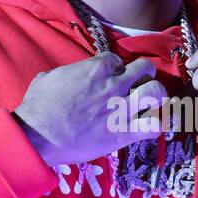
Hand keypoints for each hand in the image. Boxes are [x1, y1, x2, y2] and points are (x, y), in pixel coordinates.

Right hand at [14, 52, 169, 166]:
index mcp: (97, 67)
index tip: (111, 78)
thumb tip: (70, 75)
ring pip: (157, 92)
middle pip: (146, 69)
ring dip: (156, 96)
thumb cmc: (38, 107)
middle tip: (138, 85)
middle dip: (144, 75)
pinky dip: (159, 123)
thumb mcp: (49, 77)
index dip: (117, 69)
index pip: (119, 60)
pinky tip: (155, 124)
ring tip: (150, 103)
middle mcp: (115, 84)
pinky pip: (155, 125)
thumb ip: (68, 72)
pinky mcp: (124, 133)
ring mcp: (122, 108)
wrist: (38, 136)